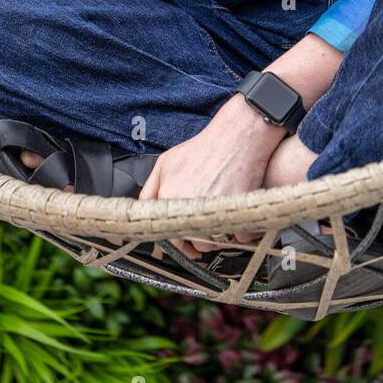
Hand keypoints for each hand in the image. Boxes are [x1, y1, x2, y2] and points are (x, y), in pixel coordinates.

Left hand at [138, 93, 285, 258]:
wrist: (235, 137)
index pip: (169, 239)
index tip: (183, 238)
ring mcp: (212, 210)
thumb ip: (150, 190)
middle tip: (203, 224)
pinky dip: (239, 231)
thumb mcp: (165, 163)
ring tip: (218, 217)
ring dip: (216, 237)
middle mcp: (188, 207)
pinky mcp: (235, 210)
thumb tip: (143, 211)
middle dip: (198, 238)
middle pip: (192, 244)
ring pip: (212, 243)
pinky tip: (235, 214)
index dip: (178, 240)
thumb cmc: (202, 148)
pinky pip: (238, 236)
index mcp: (169, 199)